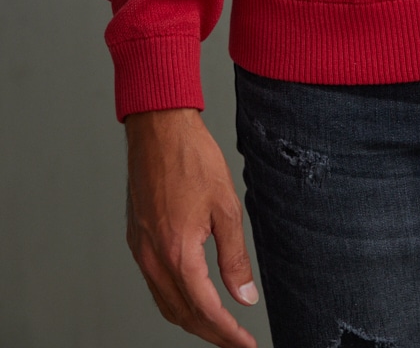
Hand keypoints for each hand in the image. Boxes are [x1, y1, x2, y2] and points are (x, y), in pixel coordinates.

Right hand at [125, 107, 258, 347]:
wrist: (159, 129)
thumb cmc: (193, 159)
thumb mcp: (225, 208)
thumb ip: (234, 258)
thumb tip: (245, 297)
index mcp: (177, 252)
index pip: (204, 310)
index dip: (228, 333)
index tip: (247, 344)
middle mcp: (152, 257)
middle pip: (182, 314)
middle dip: (211, 333)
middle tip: (237, 340)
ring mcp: (140, 250)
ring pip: (165, 303)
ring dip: (192, 320)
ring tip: (220, 325)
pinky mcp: (136, 239)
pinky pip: (154, 284)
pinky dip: (175, 299)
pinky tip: (192, 296)